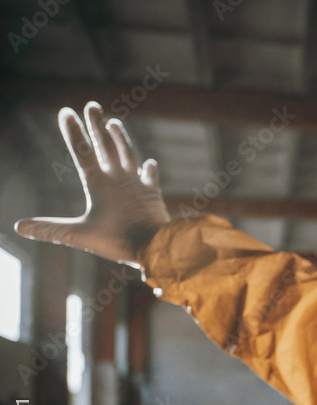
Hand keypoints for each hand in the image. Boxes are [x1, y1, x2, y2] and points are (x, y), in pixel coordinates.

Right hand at [15, 102, 168, 266]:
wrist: (156, 245)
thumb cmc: (118, 240)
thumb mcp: (79, 235)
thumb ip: (50, 229)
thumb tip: (18, 227)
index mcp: (99, 183)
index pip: (82, 152)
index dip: (72, 131)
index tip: (66, 111)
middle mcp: (119, 177)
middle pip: (105, 146)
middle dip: (96, 124)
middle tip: (92, 105)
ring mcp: (138, 184)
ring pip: (128, 154)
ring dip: (120, 138)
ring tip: (114, 123)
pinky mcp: (152, 194)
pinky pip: (150, 177)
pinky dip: (149, 169)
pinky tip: (149, 162)